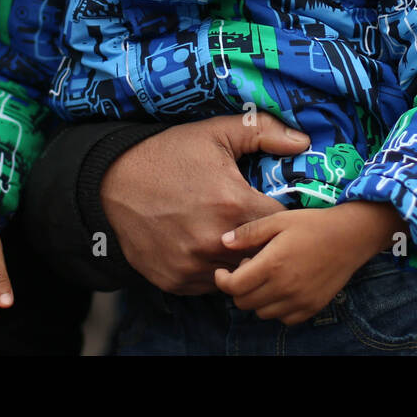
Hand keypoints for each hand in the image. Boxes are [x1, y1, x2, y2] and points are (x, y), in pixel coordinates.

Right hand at [100, 114, 309, 294]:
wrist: (113, 181)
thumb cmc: (169, 154)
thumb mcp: (215, 133)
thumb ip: (263, 132)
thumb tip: (303, 142)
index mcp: (233, 205)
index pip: (281, 224)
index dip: (282, 216)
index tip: (274, 206)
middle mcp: (215, 242)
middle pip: (261, 252)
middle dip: (263, 239)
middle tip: (251, 221)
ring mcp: (193, 266)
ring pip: (236, 271)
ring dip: (238, 256)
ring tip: (228, 233)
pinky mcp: (175, 281)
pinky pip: (209, 283)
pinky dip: (212, 268)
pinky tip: (205, 245)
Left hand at [213, 201, 404, 325]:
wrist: (350, 237)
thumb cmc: (312, 224)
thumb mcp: (278, 220)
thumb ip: (249, 233)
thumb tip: (223, 242)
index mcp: (272, 265)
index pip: (233, 287)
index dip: (222, 280)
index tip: (223, 271)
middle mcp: (284, 288)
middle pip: (244, 303)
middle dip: (238, 288)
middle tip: (249, 268)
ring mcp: (299, 301)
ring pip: (262, 313)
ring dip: (257, 299)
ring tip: (267, 277)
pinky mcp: (311, 308)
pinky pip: (283, 319)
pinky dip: (277, 308)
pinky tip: (283, 288)